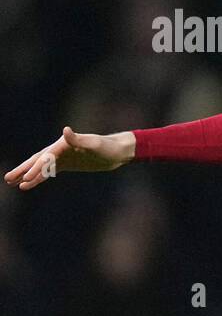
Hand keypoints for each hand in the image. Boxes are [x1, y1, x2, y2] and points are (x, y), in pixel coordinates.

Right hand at [4, 127, 134, 190]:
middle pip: (37, 160)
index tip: (26, 179)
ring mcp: (62, 157)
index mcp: (63, 144)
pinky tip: (29, 184)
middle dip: (23, 170)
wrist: (117, 152)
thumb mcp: (95, 144)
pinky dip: (39, 178)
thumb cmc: (107, 147)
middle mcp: (59, 149)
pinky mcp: (66, 164)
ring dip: (27, 174)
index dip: (36, 169)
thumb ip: (79, 139)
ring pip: (40, 167)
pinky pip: (49, 172)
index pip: (46, 158)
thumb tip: (66, 131)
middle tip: (7, 178)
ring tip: (12, 182)